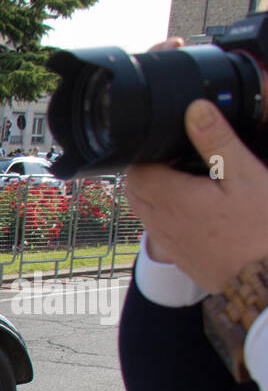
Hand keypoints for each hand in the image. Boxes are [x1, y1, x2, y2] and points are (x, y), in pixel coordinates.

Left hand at [125, 98, 267, 288]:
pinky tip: (198, 207)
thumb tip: (194, 109)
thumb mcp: (244, 176)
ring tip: (190, 180)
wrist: (263, 281)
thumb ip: (217, 142)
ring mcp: (167, 242)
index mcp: (170, 199)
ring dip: (157, 192)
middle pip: (135, 189)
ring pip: (145, 209)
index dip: (146, 153)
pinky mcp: (178, 256)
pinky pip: (160, 229)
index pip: (134, 170)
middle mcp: (160, 222)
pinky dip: (168, 213)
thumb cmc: (259, 230)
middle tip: (180, 159)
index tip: (170, 144)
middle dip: (149, 170)